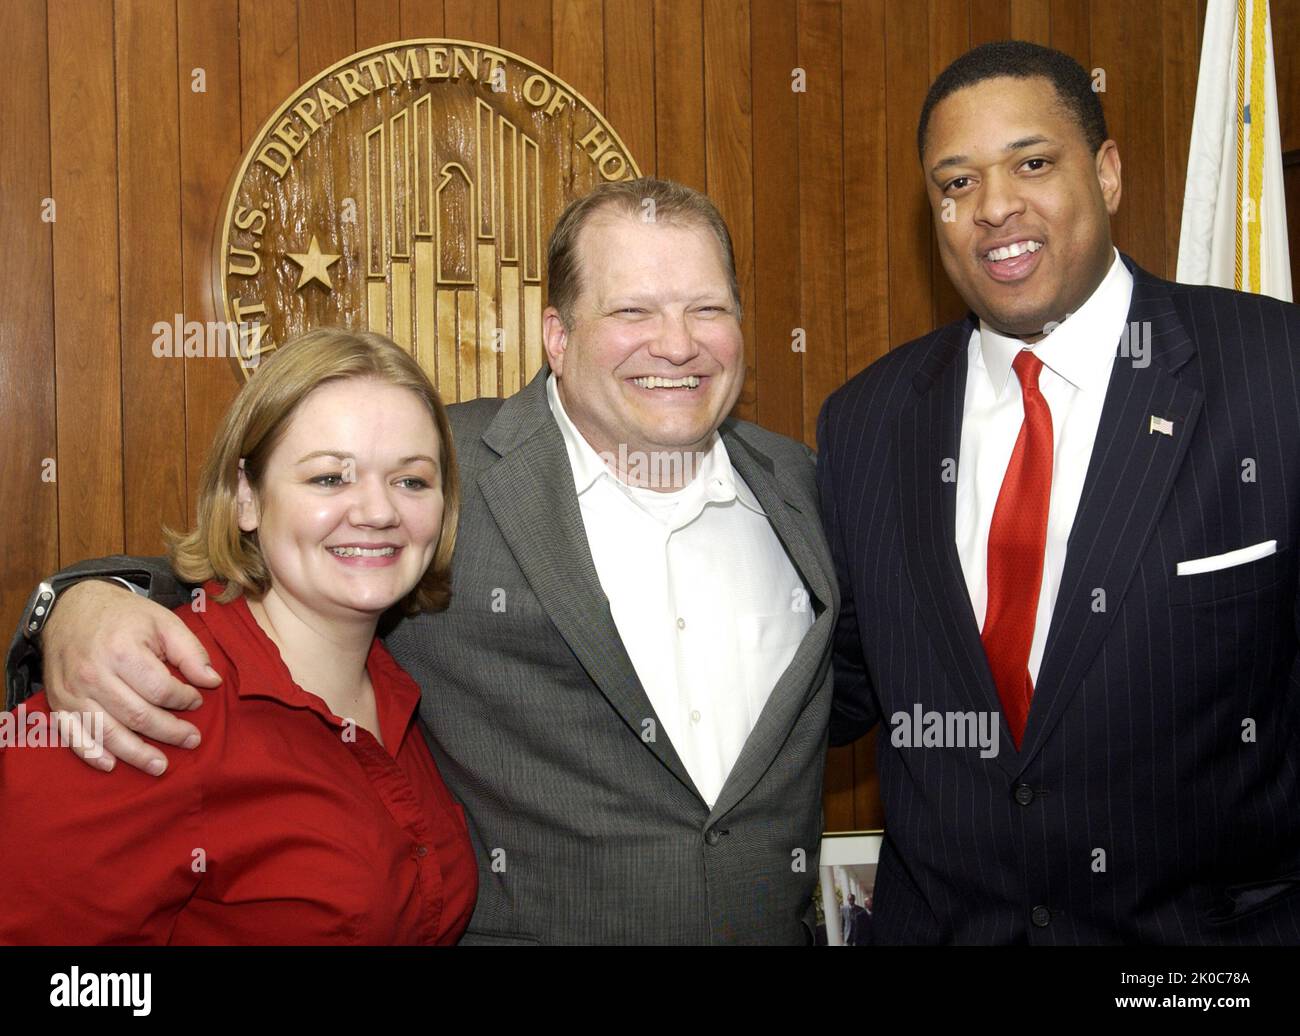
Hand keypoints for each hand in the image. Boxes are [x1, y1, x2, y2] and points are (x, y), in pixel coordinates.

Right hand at [40, 580, 221, 774]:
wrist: (71, 608)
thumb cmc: (124, 616)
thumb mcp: (164, 621)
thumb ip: (190, 651)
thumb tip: (211, 682)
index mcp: (122, 652)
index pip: (161, 690)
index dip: (184, 699)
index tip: (196, 701)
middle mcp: (93, 675)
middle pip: (138, 716)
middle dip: (169, 733)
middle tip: (192, 740)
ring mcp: (72, 692)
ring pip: (108, 733)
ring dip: (136, 754)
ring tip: (160, 766)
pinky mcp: (58, 703)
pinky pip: (74, 735)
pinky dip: (92, 754)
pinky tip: (112, 765)